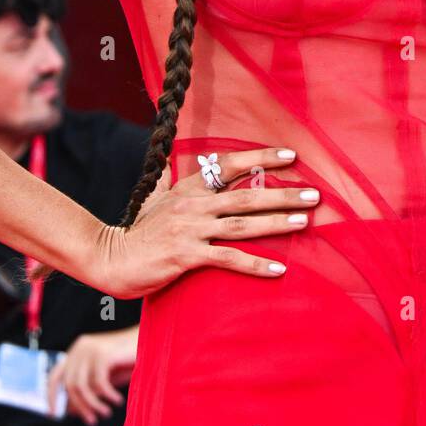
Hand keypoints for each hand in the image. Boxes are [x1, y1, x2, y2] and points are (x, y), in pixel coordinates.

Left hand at [47, 329, 136, 424]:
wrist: (152, 344)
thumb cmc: (129, 360)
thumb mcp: (105, 378)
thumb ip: (88, 389)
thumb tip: (70, 409)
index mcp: (77, 350)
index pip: (55, 376)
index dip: (51, 396)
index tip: (54, 415)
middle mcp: (80, 347)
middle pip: (69, 385)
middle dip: (80, 407)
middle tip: (92, 421)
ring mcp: (91, 349)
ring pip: (81, 386)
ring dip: (94, 405)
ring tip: (106, 413)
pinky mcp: (103, 353)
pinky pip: (98, 383)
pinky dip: (107, 396)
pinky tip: (117, 400)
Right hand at [92, 147, 318, 299]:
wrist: (110, 258)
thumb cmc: (139, 233)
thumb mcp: (158, 201)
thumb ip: (178, 186)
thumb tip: (180, 163)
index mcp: (188, 187)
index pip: (229, 165)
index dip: (261, 159)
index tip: (290, 157)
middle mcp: (193, 204)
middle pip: (246, 195)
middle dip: (283, 194)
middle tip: (314, 195)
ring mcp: (190, 229)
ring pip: (243, 223)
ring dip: (276, 223)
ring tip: (304, 222)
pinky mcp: (187, 255)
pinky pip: (229, 258)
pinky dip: (255, 264)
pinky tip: (279, 269)